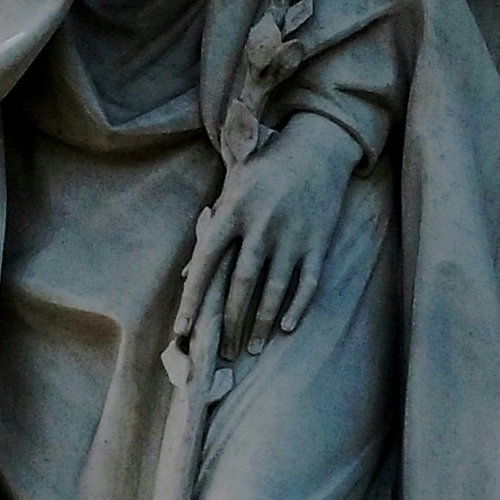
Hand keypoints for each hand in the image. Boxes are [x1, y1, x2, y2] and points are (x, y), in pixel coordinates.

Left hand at [178, 113, 359, 367]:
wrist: (317, 148)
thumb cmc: (265, 170)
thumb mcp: (231, 190)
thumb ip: (210, 230)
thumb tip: (187, 274)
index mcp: (233, 211)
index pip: (206, 262)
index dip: (193, 298)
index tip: (181, 329)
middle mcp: (262, 225)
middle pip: (241, 284)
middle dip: (230, 322)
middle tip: (221, 351)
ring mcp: (293, 236)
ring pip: (274, 290)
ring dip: (260, 324)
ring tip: (250, 349)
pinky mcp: (318, 242)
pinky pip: (307, 283)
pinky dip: (297, 308)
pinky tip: (285, 328)